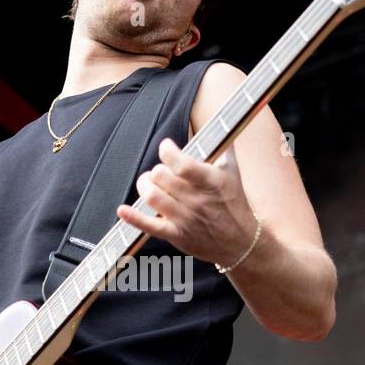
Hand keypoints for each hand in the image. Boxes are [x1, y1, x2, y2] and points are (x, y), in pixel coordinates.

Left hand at [116, 138, 257, 266]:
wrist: (241, 242)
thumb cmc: (235, 204)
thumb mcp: (233, 172)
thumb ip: (223, 146)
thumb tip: (220, 123)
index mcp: (210, 181)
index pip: (181, 163)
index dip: (167, 151)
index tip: (167, 147)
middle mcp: (196, 200)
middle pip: (161, 177)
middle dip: (157, 170)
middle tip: (162, 172)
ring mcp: (185, 219)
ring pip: (152, 196)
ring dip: (145, 186)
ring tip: (150, 184)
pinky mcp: (176, 235)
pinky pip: (149, 226)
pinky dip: (133, 217)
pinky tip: (123, 210)